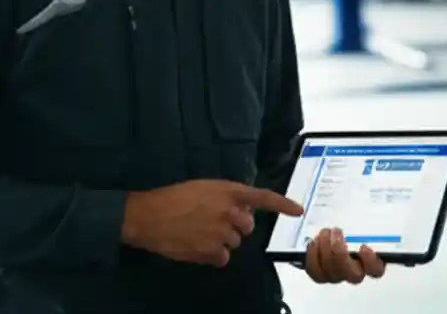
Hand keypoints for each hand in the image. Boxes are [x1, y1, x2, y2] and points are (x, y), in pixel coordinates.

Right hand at [121, 179, 302, 266]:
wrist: (148, 216)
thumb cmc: (172, 197)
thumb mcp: (203, 188)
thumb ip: (226, 197)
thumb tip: (241, 210)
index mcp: (228, 191)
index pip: (263, 197)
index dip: (283, 205)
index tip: (298, 211)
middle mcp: (229, 211)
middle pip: (248, 227)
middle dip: (235, 226)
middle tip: (213, 222)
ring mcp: (222, 233)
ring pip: (234, 244)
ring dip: (222, 241)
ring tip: (199, 232)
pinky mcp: (211, 252)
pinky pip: (223, 259)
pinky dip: (212, 256)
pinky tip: (197, 246)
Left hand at [303, 190, 446, 284]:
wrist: (339, 202)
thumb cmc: (372, 207)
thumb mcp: (399, 200)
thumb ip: (428, 200)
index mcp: (376, 251)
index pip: (378, 267)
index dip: (371, 263)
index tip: (365, 246)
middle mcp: (357, 262)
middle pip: (352, 276)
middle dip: (341, 257)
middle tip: (337, 232)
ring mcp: (338, 263)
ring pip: (331, 275)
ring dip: (324, 255)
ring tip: (323, 231)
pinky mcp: (320, 260)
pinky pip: (315, 271)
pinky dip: (311, 258)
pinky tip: (312, 240)